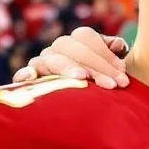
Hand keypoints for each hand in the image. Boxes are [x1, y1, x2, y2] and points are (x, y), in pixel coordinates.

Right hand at [12, 28, 129, 89]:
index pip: (86, 36)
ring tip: (82, 78)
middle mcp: (58, 48)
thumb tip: (117, 45)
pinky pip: (25, 74)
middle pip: (71, 47)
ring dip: (68, 68)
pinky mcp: (31, 80)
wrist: (88, 111)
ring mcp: (43, 62)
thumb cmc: (106, 84)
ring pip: (53, 59)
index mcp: (77, 41)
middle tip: (114, 84)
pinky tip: (30, 78)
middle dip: (97, 66)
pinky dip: (26, 74)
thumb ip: (116, 54)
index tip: (123, 71)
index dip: (105, 51)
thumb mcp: (114, 69)